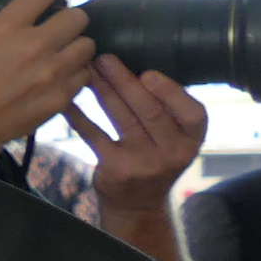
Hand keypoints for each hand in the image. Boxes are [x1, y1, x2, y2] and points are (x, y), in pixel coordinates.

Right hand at [0, 0, 93, 164]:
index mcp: (6, 27)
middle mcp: (34, 45)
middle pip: (78, 16)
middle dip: (68, 19)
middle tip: (56, 29)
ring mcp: (51, 73)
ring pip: (87, 45)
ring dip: (74, 47)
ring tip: (61, 55)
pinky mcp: (60, 96)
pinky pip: (85, 75)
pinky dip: (74, 74)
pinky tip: (59, 78)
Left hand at [67, 55, 206, 213]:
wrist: (138, 204)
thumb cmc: (156, 156)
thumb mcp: (174, 138)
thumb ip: (167, 109)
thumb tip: (138, 61)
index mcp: (192, 140)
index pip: (194, 113)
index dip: (171, 92)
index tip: (148, 72)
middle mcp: (173, 153)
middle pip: (150, 110)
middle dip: (125, 81)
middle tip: (105, 57)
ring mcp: (144, 163)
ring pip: (122, 119)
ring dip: (102, 90)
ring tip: (88, 68)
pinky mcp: (115, 168)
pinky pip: (94, 135)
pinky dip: (79, 115)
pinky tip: (67, 98)